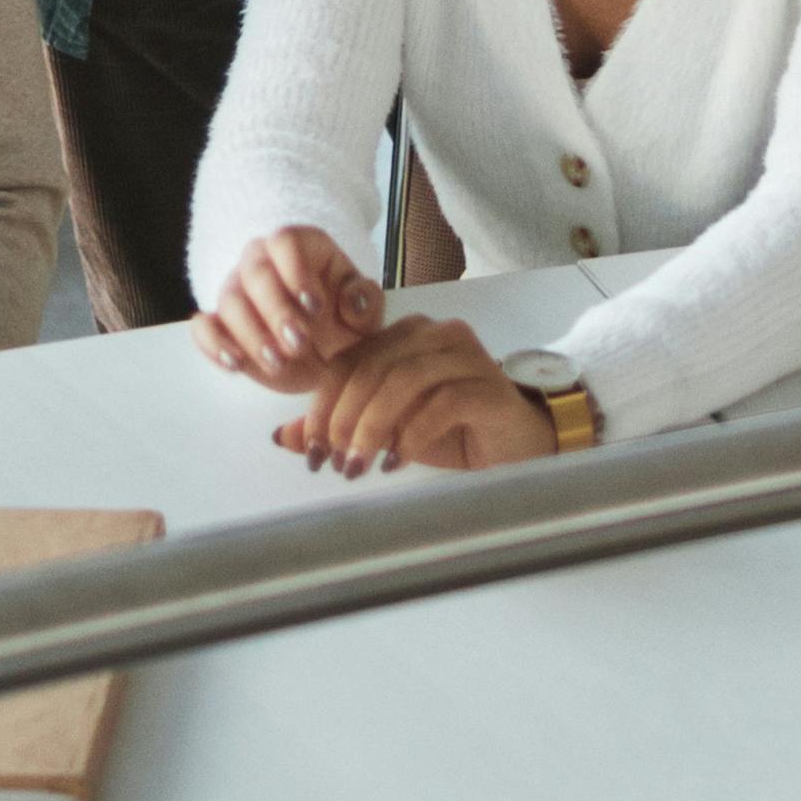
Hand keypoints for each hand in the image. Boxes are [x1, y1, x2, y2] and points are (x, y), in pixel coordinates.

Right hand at [192, 226, 382, 396]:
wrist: (325, 352)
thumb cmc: (343, 323)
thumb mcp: (365, 313)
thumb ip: (365, 302)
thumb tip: (355, 298)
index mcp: (301, 247)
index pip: (286, 241)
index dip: (297, 272)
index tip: (316, 307)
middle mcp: (262, 262)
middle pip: (256, 272)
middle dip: (276, 311)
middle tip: (299, 344)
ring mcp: (237, 291)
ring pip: (230, 301)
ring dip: (252, 334)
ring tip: (277, 363)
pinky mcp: (221, 325)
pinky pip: (204, 326)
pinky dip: (213, 344)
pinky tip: (235, 363)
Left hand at [268, 315, 556, 478]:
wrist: (518, 445)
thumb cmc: (453, 433)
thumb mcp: (388, 432)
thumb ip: (341, 428)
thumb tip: (283, 437)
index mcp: (403, 337)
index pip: (349, 360)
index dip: (322, 403)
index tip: (310, 448)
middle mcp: (433, 334)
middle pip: (372, 367)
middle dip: (344, 418)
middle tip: (334, 463)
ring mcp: (464, 355)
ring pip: (403, 379)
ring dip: (373, 426)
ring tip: (360, 465)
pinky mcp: (487, 384)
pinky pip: (441, 401)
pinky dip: (412, 433)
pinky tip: (398, 461)